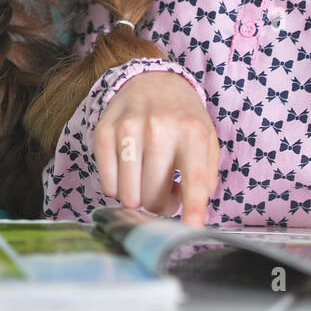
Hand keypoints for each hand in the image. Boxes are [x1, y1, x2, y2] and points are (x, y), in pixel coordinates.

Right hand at [92, 71, 219, 225]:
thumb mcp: (207, 139)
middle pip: (153, 196)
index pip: (194, 180)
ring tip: (148, 178)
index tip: (191, 229)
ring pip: (128, 195)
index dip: (192, 210)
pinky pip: (108, 185)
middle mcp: (159, 128)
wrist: (152, 81)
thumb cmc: (182, 119)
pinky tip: (130, 170)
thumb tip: (194, 209)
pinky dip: (119, 187)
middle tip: (167, 191)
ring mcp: (128, 129)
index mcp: (192, 132)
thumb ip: (207, 175)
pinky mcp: (104, 132)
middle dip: (161, 204)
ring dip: (139, 197)